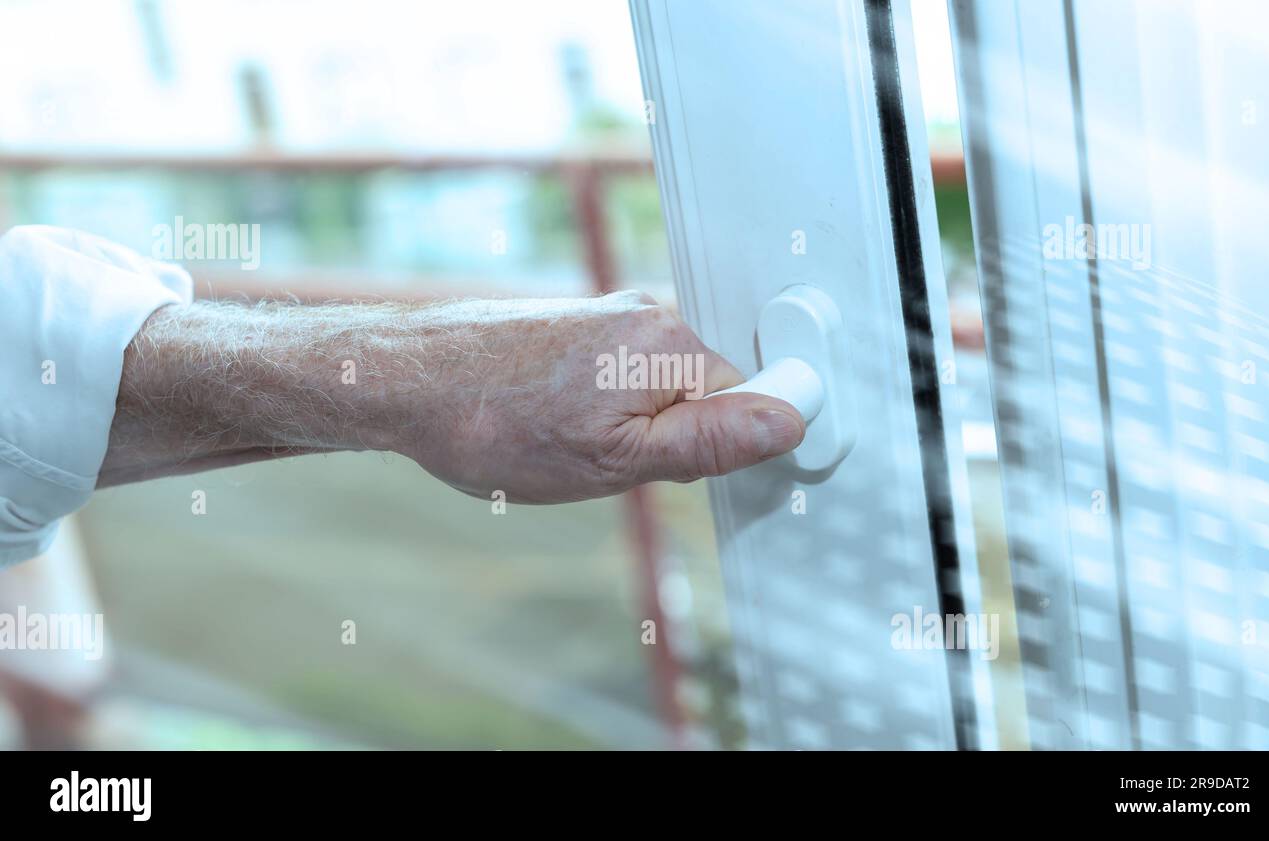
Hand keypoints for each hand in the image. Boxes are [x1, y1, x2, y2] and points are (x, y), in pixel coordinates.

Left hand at [398, 291, 805, 501]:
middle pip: (706, 390)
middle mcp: (647, 314)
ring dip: (633, 425)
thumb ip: (709, 441)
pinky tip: (554, 425)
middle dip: (675, 437)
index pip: (751, 395)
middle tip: (611, 463)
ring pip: (661, 387)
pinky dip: (604, 408)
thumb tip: (788, 420)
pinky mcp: (581, 325)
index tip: (681, 468)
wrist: (405, 382)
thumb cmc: (497, 423)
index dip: (728, 442)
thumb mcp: (617, 460)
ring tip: (568, 443)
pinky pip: (625, 375)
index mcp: (670, 342)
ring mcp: (611, 315)